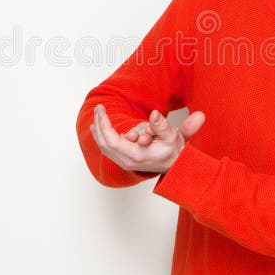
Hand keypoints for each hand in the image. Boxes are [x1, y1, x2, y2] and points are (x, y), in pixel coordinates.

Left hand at [89, 104, 205, 172]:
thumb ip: (162, 126)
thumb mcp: (172, 136)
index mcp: (136, 155)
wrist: (176, 165)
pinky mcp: (125, 160)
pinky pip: (108, 149)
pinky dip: (102, 137)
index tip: (102, 109)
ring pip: (104, 147)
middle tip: (98, 108)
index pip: (112, 141)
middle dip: (99, 124)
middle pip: (104, 143)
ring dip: (98, 131)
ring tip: (97, 115)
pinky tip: (98, 127)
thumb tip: (153, 114)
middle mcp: (127, 161)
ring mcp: (125, 162)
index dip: (104, 124)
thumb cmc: (173, 151)